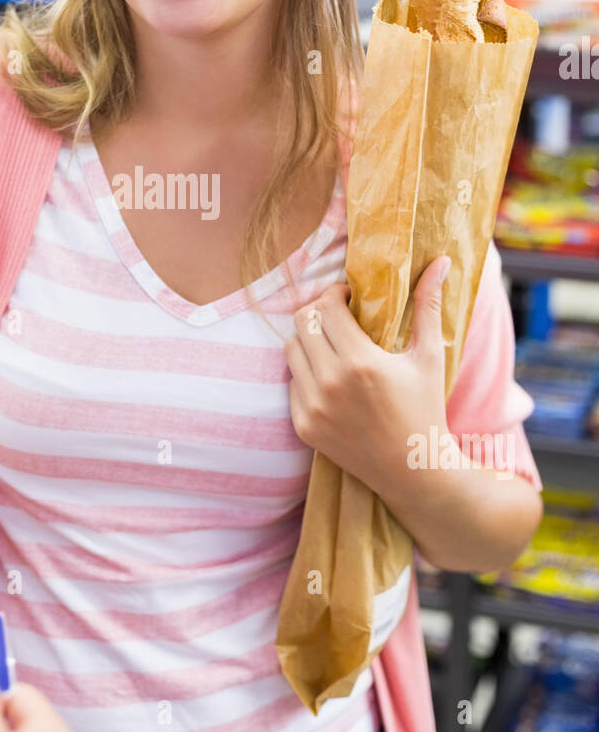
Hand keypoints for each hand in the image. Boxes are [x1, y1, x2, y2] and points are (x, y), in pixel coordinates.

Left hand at [284, 255, 451, 490]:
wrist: (414, 471)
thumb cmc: (426, 409)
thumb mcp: (430, 356)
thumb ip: (428, 305)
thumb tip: (440, 260)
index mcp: (361, 362)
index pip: (326, 307)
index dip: (335, 294)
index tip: (349, 298)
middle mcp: (331, 383)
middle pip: (302, 322)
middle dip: (319, 312)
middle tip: (338, 316)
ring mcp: (313, 407)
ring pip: (290, 350)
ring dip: (308, 340)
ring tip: (333, 345)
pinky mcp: (303, 426)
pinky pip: (292, 382)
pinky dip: (307, 372)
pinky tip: (331, 377)